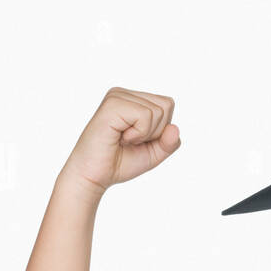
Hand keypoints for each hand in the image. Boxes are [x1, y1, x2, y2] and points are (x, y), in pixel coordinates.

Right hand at [59, 87, 181, 195]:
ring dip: (145, 134)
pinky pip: (145, 115)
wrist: (95, 176)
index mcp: (133, 99)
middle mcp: (124, 94)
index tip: (138, 139)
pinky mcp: (112, 105)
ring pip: (157, 110)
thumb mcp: (154, 153)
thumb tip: (175, 128)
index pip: (167, 104)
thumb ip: (169, 142)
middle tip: (130, 140)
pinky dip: (138, 134)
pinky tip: (120, 138)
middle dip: (155, 131)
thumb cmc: (119, 162)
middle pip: (166, 105)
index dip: (160, 129)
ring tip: (124, 139)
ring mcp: (116, 97)